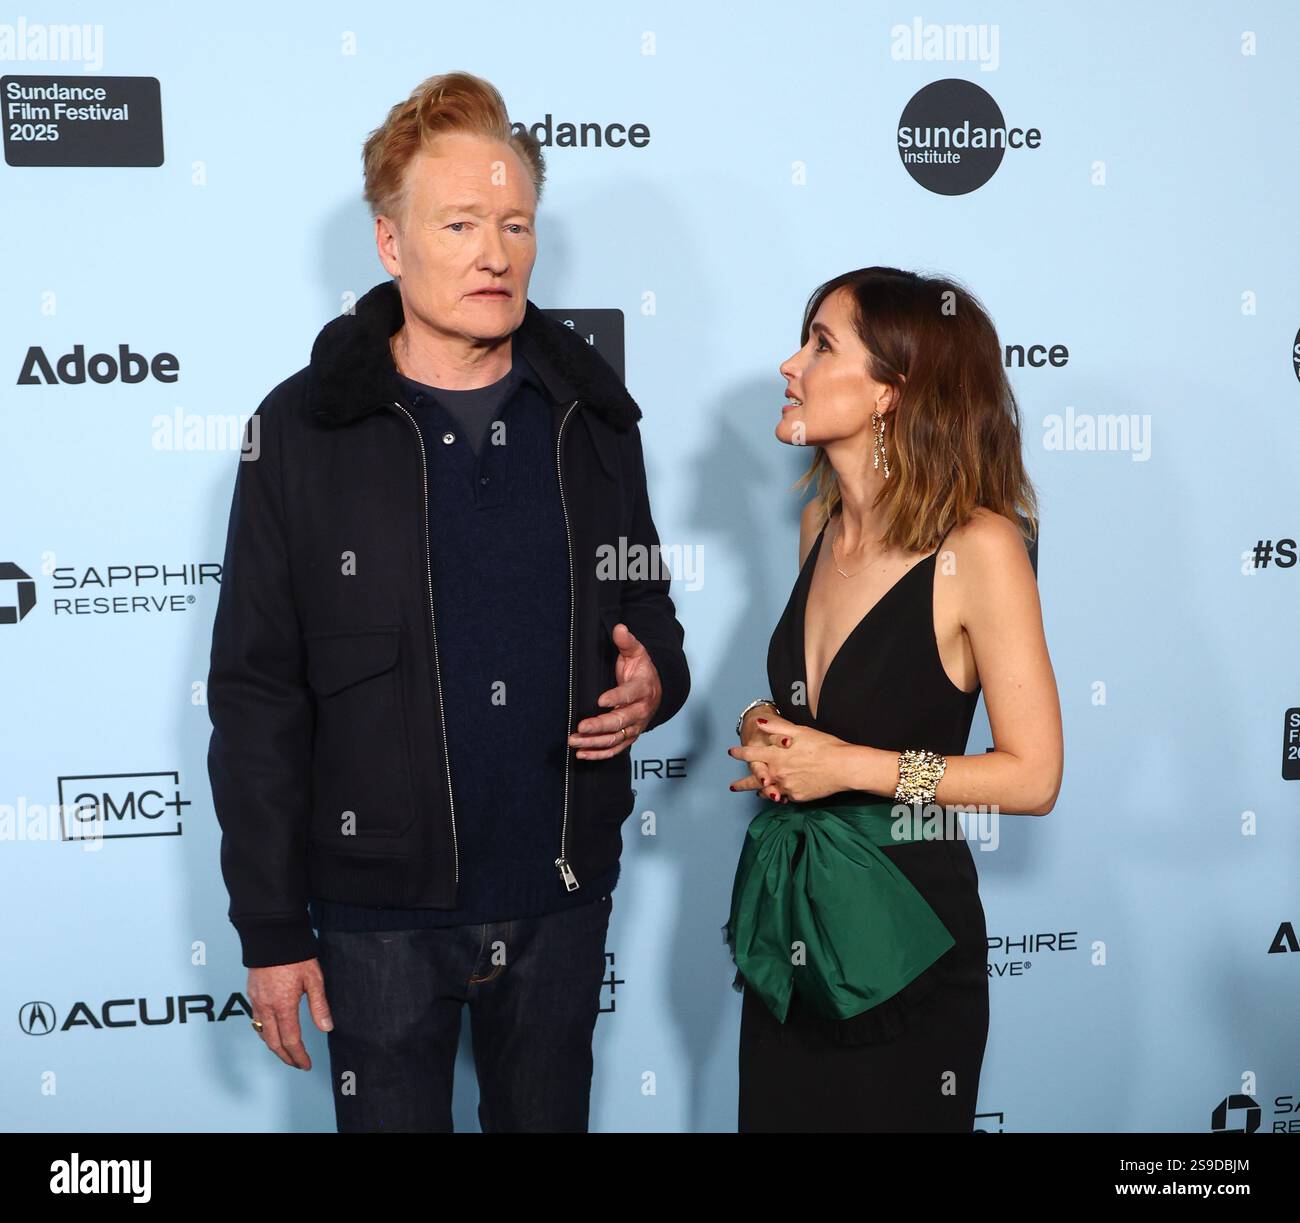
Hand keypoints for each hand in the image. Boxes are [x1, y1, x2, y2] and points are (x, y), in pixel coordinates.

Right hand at [247, 959, 332, 1069]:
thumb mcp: (314, 979)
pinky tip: (272, 1031)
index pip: (291, 1040)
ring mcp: (256, 1001)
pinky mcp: (252, 994)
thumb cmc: (295, 955)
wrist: (272, 936)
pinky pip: (256, 1021)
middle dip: (285, 1057)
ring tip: (287, 1052)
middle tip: (297, 1063)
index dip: (298, 1056)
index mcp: (283, 1006)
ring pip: (262, 1033)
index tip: (305, 1065)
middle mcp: (266, 1007)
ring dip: (274, 1047)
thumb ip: (319, 1005)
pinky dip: (265, 1032)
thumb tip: (326, 1028)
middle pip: (273, 1043)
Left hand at [569, 622, 661, 759]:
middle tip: (581, 727)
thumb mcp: (637, 653)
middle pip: (621, 721)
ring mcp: (635, 726)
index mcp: (643, 689)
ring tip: (574, 741)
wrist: (657, 690)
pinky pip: (615, 749)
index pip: (630, 694)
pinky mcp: (629, 737)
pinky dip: (599, 754)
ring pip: (616, 738)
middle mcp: (641, 711)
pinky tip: (582, 754)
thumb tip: (619, 628)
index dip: (616, 697)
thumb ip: (627, 642)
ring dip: (595, 742)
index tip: (599, 700)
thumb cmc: (642, 671)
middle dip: (600, 725)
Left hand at [728, 712, 849, 802]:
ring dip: (760, 791)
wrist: (843, 767)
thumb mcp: (799, 731)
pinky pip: (784, 796)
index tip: (732, 753)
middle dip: (742, 783)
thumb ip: (776, 727)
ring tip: (756, 792)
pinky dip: (780, 794)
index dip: (740, 753)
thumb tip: (758, 722)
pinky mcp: (797, 797)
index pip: (751, 754)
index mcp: (776, 755)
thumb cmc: (824, 746)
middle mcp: (778, 773)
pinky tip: (779, 794)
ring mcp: (787, 787)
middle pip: (754, 779)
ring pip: (768, 791)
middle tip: (733, 786)